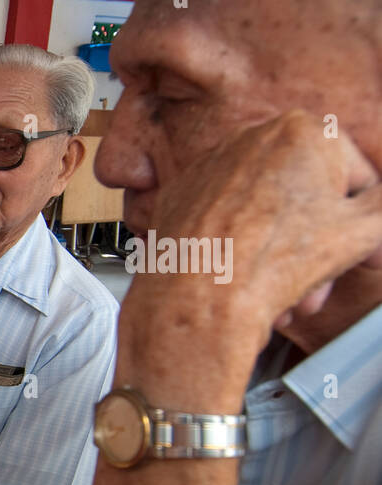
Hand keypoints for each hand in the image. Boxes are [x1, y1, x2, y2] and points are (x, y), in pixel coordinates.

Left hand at [124, 110, 381, 357]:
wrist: (200, 296)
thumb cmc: (282, 259)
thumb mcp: (367, 228)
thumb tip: (379, 199)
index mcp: (303, 129)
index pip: (354, 179)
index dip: (363, 227)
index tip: (362, 256)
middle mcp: (251, 136)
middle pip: (304, 200)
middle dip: (316, 251)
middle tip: (319, 288)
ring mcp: (209, 165)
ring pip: (264, 214)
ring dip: (281, 258)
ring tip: (284, 297)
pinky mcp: (178, 195)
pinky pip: (224, 221)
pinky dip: (238, 250)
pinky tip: (245, 284)